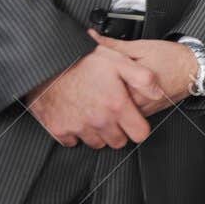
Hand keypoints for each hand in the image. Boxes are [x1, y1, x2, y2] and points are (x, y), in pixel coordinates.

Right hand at [26, 46, 154, 148]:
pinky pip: (72, 141)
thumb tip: (158, 93)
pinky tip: (76, 116)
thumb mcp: (119, 61)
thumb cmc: (82, 60)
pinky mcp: (59, 130)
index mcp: (116, 106)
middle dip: (118, 130)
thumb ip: (143, 78)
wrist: (46, 63)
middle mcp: (99, 120)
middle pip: (118, 141)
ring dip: (97, 132)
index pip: (139, 134)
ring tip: (93, 112)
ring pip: (96, 143)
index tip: (133, 119)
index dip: (138, 126)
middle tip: (111, 113)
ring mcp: (78, 127)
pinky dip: (75, 132)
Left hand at [87, 30, 196, 114]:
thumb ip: (114, 45)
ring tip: (104, 91)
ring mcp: (143, 110)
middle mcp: (137, 101)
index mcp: (132, 85)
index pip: (102, 90)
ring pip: (118, 111)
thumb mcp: (141, 47)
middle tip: (92, 84)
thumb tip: (94, 38)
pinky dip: (123, 105)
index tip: (86, 76)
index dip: (92, 82)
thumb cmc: (172, 58)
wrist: (194, 70)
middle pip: (108, 103)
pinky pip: (130, 113)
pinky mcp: (148, 113)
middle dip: (99, 93)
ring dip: (110, 101)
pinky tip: (122, 95)